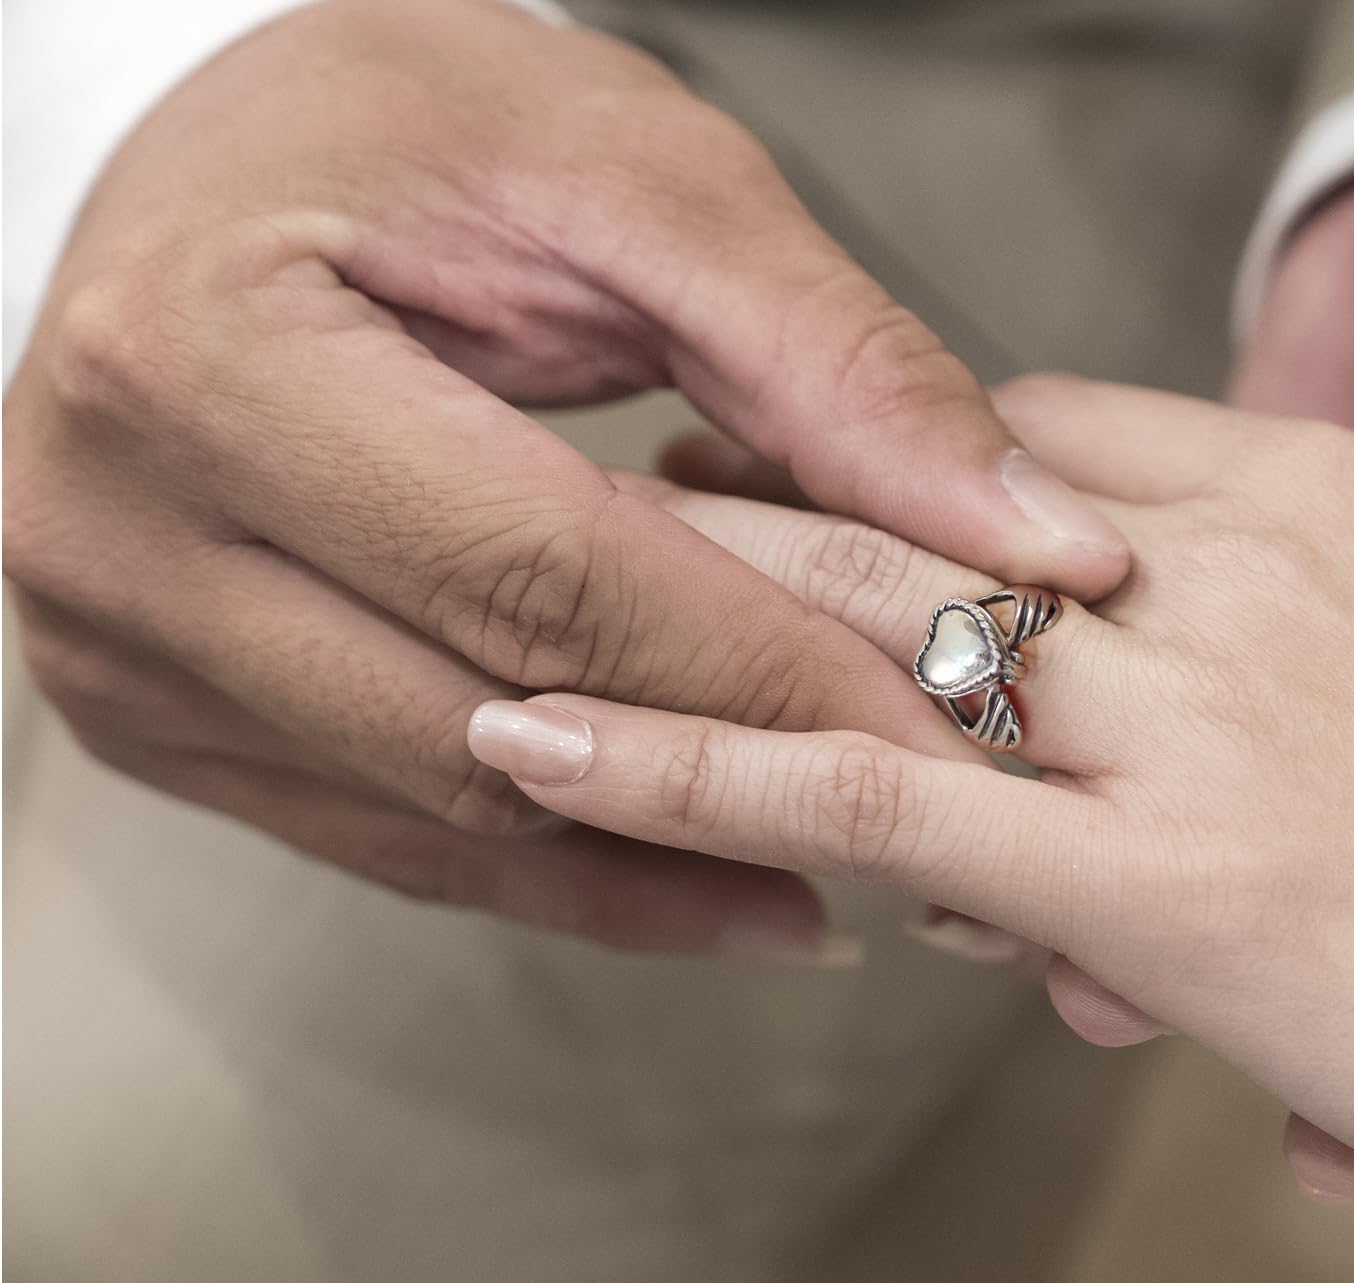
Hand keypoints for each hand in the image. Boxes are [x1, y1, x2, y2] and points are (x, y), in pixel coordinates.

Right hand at [2, 0, 1125, 956]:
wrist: (216, 169)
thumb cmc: (411, 133)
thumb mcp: (634, 181)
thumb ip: (836, 364)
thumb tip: (1037, 545)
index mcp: (213, 356)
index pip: (547, 571)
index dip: (769, 660)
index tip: (950, 714)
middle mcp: (121, 524)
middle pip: (494, 713)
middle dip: (742, 771)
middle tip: (934, 800)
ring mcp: (115, 642)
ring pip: (444, 816)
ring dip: (663, 856)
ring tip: (847, 858)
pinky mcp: (152, 710)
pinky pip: (387, 838)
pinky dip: (562, 872)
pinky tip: (706, 877)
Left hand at [466, 378, 1353, 1282]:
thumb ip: (1297, 707)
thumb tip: (1147, 802)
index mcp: (1342, 509)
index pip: (1042, 440)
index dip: (894, 465)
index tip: (784, 480)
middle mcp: (1258, 572)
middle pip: (920, 496)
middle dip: (745, 501)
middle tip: (598, 511)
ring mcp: (1210, 719)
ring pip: (866, 621)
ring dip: (678, 615)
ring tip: (517, 614)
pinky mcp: (1173, 884)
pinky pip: (862, 791)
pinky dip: (681, 764)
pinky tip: (542, 745)